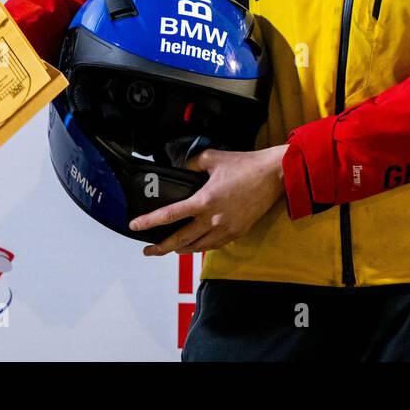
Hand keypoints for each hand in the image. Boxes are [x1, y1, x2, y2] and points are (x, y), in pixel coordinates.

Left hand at [130, 145, 288, 255]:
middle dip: (161, 248)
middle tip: (148, 251)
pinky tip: (197, 243)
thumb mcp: (213, 158)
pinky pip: (214, 245)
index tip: (134, 226)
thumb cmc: (246, 165)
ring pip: (198, 247)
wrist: (275, 175)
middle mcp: (213, 219)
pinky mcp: (238, 232)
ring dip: (181, 249)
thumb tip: (180, 168)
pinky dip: (202, 246)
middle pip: (180, 240)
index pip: (170, 215)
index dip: (149, 222)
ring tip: (171, 248)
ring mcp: (226, 229)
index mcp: (204, 201)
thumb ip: (191, 164)